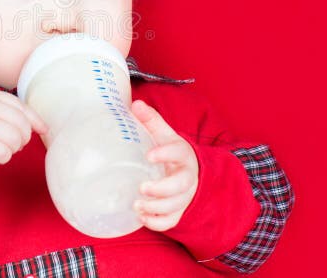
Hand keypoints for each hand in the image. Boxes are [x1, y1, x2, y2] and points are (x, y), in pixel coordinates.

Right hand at [0, 88, 47, 164]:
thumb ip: (8, 110)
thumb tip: (43, 127)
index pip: (21, 106)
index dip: (35, 120)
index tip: (43, 130)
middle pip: (22, 125)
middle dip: (23, 138)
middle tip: (14, 143)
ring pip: (16, 140)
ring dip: (13, 149)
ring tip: (2, 147)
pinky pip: (4, 154)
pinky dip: (3, 158)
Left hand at [131, 99, 198, 231]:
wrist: (191, 173)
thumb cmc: (170, 151)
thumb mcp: (164, 134)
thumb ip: (151, 120)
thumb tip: (135, 104)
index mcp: (182, 154)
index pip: (178, 152)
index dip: (165, 154)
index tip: (149, 155)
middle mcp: (187, 177)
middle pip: (181, 185)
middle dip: (162, 189)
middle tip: (143, 188)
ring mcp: (184, 196)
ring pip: (176, 206)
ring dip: (157, 208)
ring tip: (137, 205)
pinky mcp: (178, 211)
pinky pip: (171, 221)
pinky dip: (157, 223)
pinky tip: (142, 218)